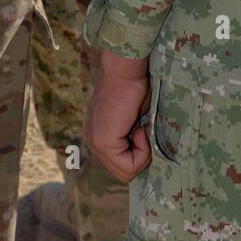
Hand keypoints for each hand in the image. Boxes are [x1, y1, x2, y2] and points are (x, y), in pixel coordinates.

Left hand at [84, 50, 150, 181]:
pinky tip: (139, 128)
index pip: (120, 164)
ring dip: (142, 152)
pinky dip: (142, 150)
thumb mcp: (136, 118)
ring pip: (126, 172)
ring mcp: (96, 143)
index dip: (139, 152)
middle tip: (143, 129)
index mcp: (98, 135)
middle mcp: (92, 141)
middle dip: (140, 155)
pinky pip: (129, 165)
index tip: (142, 127)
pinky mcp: (103, 142)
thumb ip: (134, 137)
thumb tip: (147, 154)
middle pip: (122, 172)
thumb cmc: (135, 85)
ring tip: (141, 127)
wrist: (127, 67)